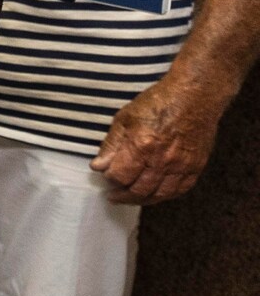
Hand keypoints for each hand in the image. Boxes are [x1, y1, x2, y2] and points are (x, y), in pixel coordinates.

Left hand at [91, 73, 227, 203]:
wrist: (195, 96)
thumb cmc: (158, 103)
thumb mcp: (125, 118)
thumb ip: (111, 145)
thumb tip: (98, 167)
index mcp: (142, 146)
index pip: (119, 176)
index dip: (110, 178)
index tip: (105, 175)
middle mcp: (162, 160)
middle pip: (139, 190)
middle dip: (122, 195)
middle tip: (113, 195)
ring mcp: (182, 166)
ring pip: (159, 195)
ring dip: (142, 199)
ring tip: (131, 197)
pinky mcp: (196, 166)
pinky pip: (180, 190)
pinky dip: (165, 195)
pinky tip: (155, 193)